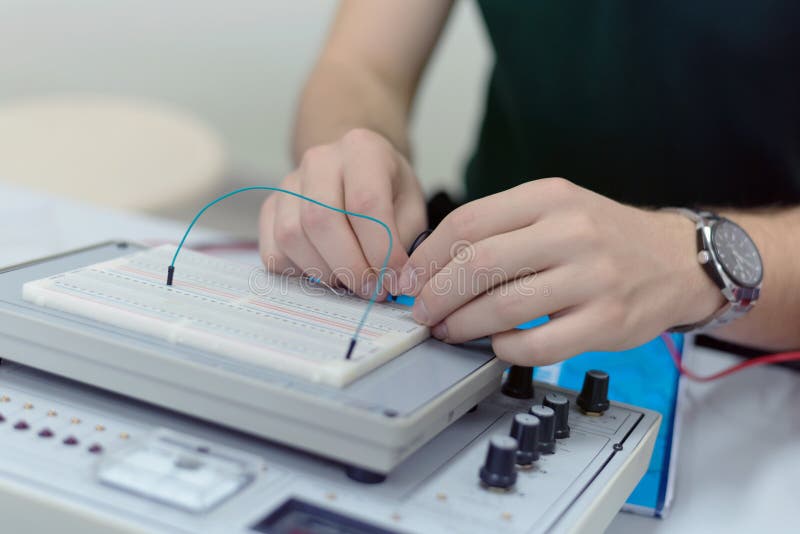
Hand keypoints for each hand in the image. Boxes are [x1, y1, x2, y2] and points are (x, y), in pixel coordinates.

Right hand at [259, 128, 426, 298]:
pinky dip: (298, 273)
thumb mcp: (411, 204)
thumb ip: (404, 239)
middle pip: (321, 220)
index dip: (380, 249)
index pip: (365, 203)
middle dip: (350, 266)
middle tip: (371, 289)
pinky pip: (273, 251)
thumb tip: (395, 280)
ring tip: (350, 281)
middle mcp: (319, 160)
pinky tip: (324, 271)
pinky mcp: (270, 207)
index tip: (394, 277)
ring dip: (324, 272)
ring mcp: (288, 183)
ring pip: (292, 236)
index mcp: (361, 149)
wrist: (356, 169)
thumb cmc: (387, 189)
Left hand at [399, 178, 722, 364]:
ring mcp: (592, 278)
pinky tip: (497, 345)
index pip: (467, 223)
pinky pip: (538, 345)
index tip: (408, 281)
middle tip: (421, 313)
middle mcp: (571, 232)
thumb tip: (432, 266)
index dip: (427, 259)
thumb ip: (500, 228)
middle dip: (436, 296)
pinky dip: (505, 349)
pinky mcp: (607, 321)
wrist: (677, 260)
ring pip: (503, 307)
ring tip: (449, 331)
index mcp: (549, 197)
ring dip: (463, 325)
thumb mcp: (555, 209)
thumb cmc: (602, 237)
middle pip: (478, 265)